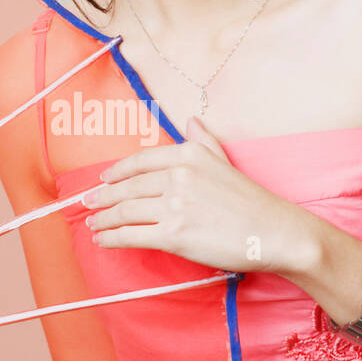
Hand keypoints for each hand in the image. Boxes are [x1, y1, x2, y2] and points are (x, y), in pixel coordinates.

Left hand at [82, 115, 318, 276]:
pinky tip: (103, 240)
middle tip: (87, 204)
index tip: (103, 179)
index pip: (141, 161)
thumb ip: (204, 141)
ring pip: (125, 211)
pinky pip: (132, 235)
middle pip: (128, 187)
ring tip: (93, 224)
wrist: (274, 232)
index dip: (117, 172)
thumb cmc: (252, 202)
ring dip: (103, 219)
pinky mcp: (174, 234)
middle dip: (102, 197)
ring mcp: (174, 205)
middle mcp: (178, 176)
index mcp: (189, 154)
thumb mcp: (226, 161)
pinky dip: (112, 238)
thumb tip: (192, 121)